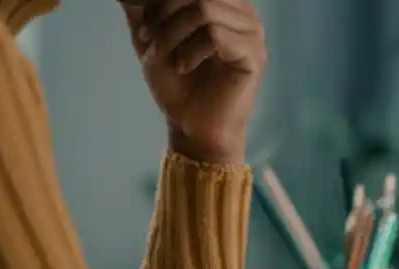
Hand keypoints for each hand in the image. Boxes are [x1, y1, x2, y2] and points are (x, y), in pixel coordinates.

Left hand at [120, 0, 266, 164]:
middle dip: (163, 14)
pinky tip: (183, 68)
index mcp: (224, 3)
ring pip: (205, 9)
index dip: (160, 2)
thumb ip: (143, 6)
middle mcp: (243, 12)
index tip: (143, 30)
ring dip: (172, 34)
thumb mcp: (151, 34)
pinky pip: (215, 35)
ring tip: (163, 57)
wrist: (192, 126)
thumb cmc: (177, 83)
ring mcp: (253, 33)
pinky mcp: (255, 55)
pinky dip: (191, 51)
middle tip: (148, 41)